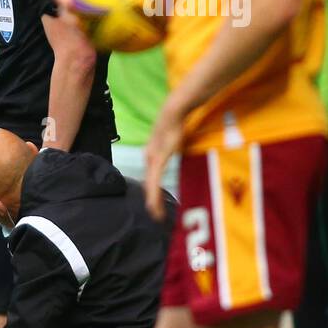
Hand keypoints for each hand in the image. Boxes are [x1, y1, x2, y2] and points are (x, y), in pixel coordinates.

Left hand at [144, 96, 184, 220]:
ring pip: (150, 186)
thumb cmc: (176, 124)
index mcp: (152, 156)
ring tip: (155, 214)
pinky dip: (153, 193)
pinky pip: (155, 180)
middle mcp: (149, 158)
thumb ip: (172, 149)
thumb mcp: (173, 141)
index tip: (155, 205)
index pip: (150, 178)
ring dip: (153, 201)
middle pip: (149, 184)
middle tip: (156, 215)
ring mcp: (153, 159)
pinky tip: (153, 203)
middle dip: (152, 201)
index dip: (152, 192)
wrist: (174, 112)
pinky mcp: (158, 159)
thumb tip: (178, 152)